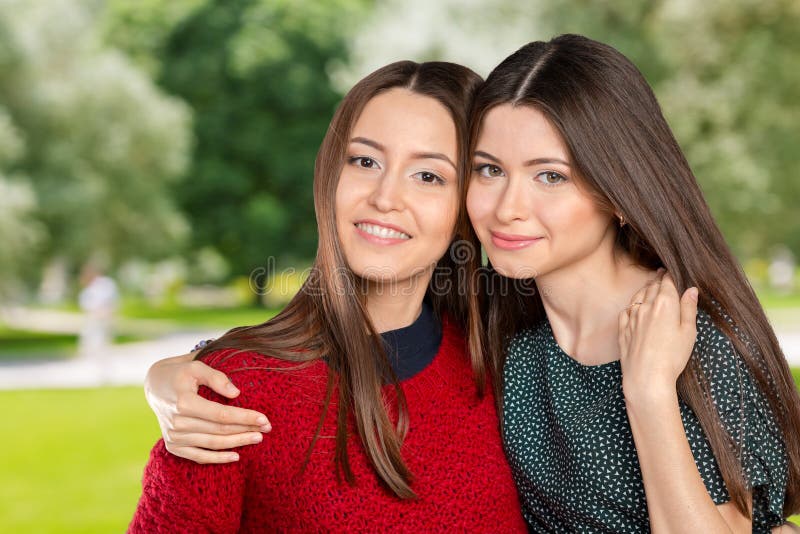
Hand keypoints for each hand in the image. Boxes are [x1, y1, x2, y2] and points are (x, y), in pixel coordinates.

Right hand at [144, 353, 271, 463]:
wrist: (155, 386)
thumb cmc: (181, 373)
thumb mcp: (197, 366)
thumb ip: (217, 378)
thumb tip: (236, 393)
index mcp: (184, 402)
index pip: (221, 414)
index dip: (244, 417)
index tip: (264, 418)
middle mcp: (177, 422)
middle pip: (219, 431)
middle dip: (246, 430)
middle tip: (267, 429)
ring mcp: (174, 436)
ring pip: (213, 444)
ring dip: (237, 443)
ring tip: (257, 438)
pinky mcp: (173, 446)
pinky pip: (198, 456)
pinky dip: (217, 459)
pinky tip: (236, 456)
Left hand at [618, 270, 698, 402]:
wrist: (646, 377)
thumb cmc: (672, 357)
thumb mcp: (688, 332)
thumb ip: (688, 308)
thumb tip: (691, 290)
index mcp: (665, 304)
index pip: (667, 282)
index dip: (669, 275)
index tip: (670, 270)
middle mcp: (646, 306)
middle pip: (652, 286)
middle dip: (657, 279)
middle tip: (660, 273)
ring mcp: (632, 317)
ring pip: (638, 296)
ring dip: (644, 289)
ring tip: (649, 285)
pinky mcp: (623, 329)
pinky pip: (626, 310)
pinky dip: (632, 305)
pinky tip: (634, 306)